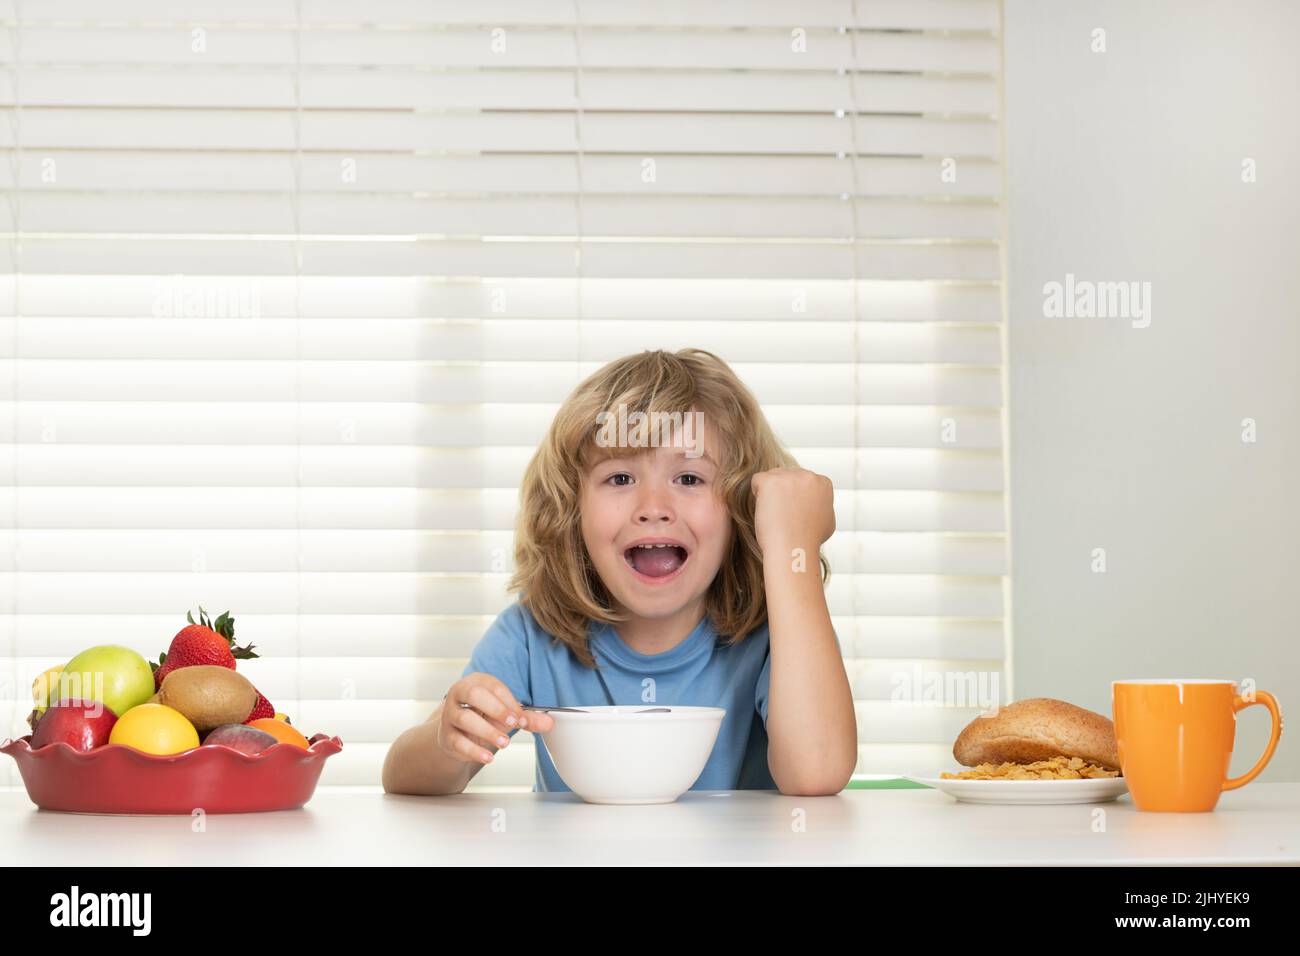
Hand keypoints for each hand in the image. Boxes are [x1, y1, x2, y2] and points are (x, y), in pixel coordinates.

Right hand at [438, 673, 555, 765]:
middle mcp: (459, 695)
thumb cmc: (483, 716)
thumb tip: (549, 723)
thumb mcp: (505, 714)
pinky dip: (474, 751)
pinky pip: (458, 742)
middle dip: (496, 709)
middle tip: (513, 724)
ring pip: (465, 719)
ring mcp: (450, 715)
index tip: (521, 718)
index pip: (493, 687)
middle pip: (474, 695)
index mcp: (476, 682)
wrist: (458, 733)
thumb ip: (527, 718)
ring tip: (504, 742)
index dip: (509, 703)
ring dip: (487, 731)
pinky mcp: (446, 736)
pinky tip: (488, 757)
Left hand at [751, 466, 834, 557]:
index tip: (796, 514)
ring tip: (776, 515)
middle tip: (783, 516)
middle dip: (782, 493)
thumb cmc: (808, 541)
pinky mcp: (770, 481)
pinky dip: (758, 494)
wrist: (795, 549)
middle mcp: (808, 475)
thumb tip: (815, 502)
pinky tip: (765, 509)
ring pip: (772, 478)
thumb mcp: (827, 520)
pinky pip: (757, 480)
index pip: (802, 481)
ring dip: (770, 494)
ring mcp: (789, 476)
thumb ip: (821, 505)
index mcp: (823, 482)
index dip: (796, 498)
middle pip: (787, 476)